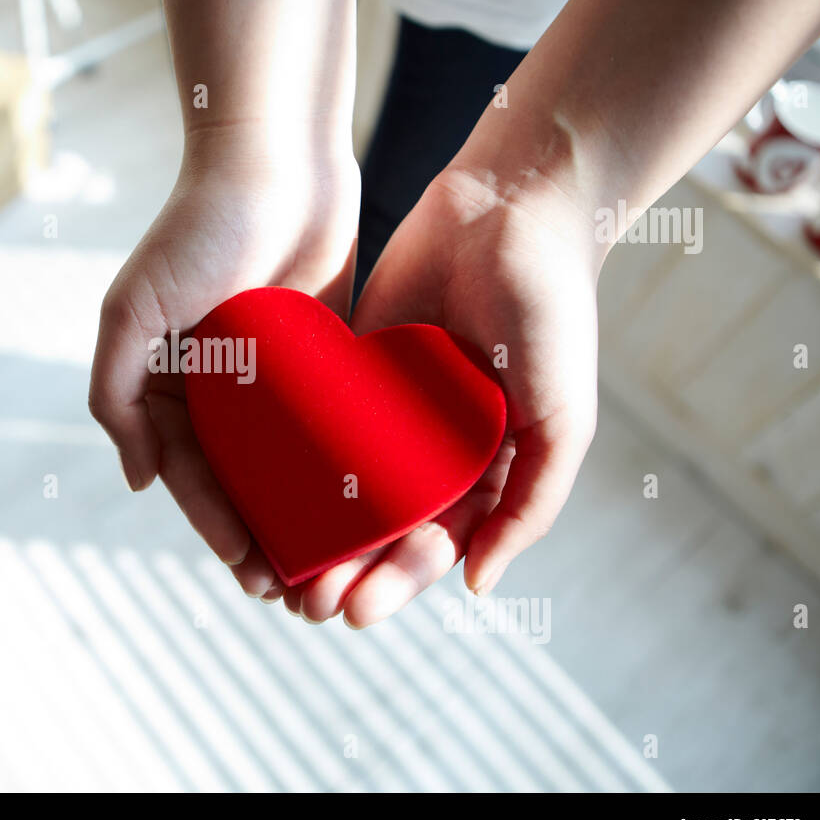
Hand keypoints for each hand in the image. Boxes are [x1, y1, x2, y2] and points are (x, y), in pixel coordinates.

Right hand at [89, 136, 359, 597]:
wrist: (274, 162)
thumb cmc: (196, 232)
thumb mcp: (131, 312)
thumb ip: (116, 397)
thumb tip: (135, 483)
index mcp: (165, 383)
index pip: (188, 474)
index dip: (215, 526)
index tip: (250, 570)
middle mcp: (214, 386)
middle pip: (237, 480)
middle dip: (261, 536)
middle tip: (292, 587)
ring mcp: (269, 375)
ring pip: (285, 465)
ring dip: (301, 517)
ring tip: (329, 564)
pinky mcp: (320, 359)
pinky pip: (326, 426)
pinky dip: (337, 470)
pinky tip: (361, 507)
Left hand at [283, 164, 604, 626]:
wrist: (511, 210)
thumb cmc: (551, 315)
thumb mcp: (562, 421)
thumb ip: (530, 505)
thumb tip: (478, 585)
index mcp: (485, 470)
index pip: (435, 545)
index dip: (396, 583)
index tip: (357, 610)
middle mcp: (434, 448)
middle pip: (380, 529)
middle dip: (347, 572)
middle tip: (308, 605)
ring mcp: (390, 409)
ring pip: (342, 488)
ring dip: (312, 534)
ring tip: (276, 570)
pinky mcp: (352, 365)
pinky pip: (316, 424)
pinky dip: (289, 463)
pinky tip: (257, 495)